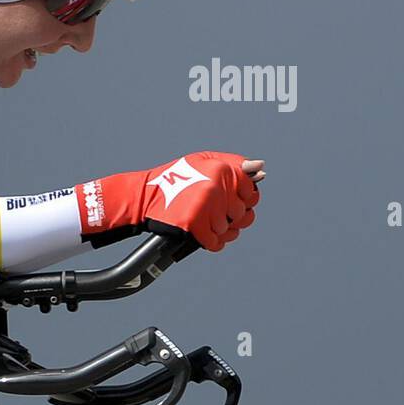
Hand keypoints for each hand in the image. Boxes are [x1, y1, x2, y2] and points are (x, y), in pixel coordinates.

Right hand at [76, 151, 261, 250]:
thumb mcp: (202, 161)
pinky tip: (204, 235)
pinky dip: (211, 242)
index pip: (251, 193)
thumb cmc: (175, 178)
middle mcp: (216, 187)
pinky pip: (215, 242)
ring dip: (219, 230)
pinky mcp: (193, 225)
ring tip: (206, 223)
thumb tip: (260, 169)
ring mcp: (205, 207)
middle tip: (214, 213)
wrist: (143, 197)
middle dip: (230, 216)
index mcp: (221, 170)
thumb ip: (233, 164)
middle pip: (241, 213)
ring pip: (228, 229)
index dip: (242, 199)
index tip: (227, 200)